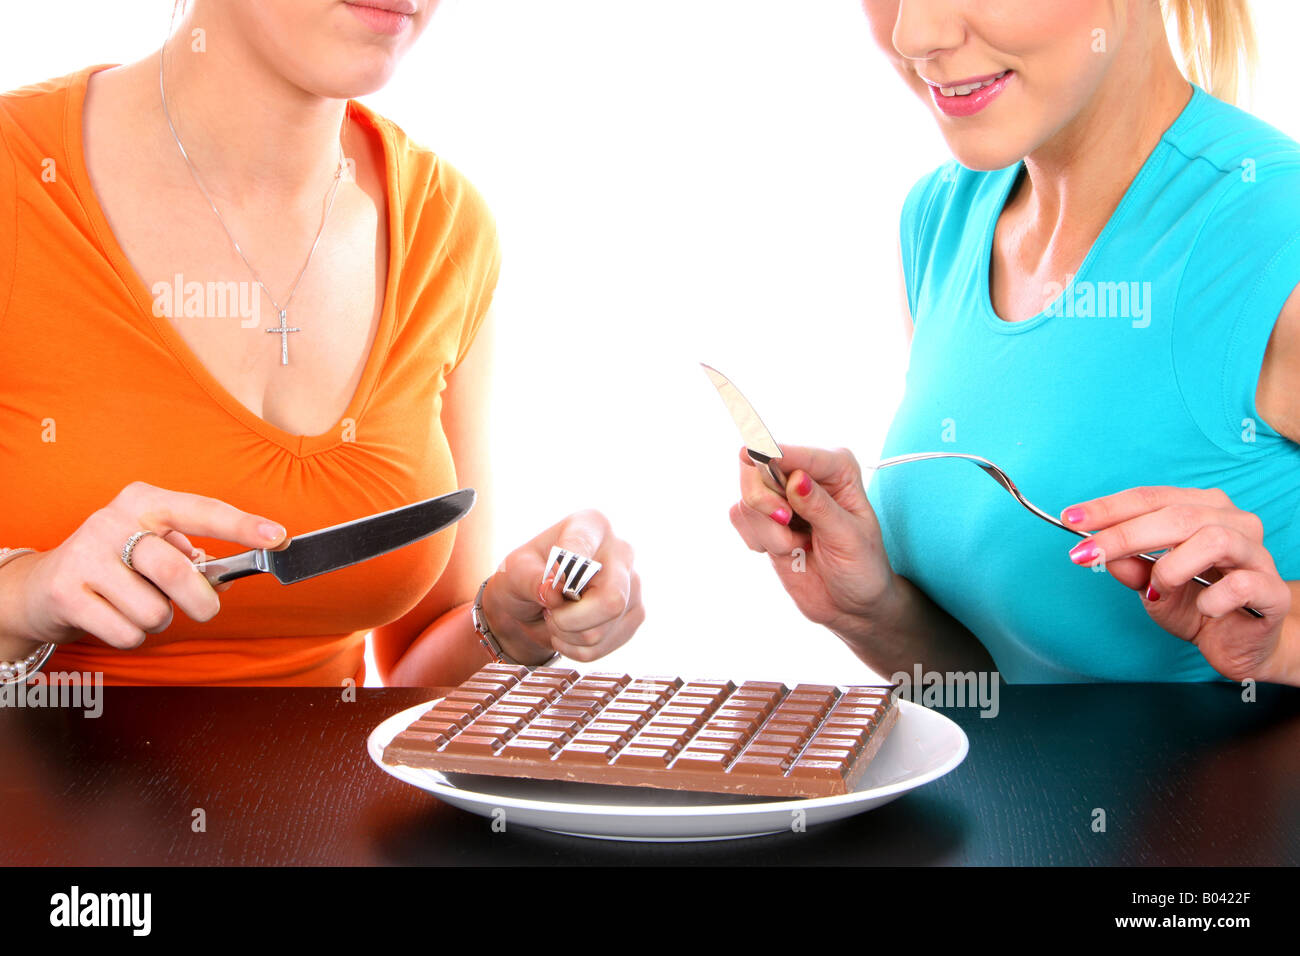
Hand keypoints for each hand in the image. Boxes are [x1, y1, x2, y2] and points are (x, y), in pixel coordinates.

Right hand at [14, 481, 289, 647]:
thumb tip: (225, 581)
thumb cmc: (116, 566)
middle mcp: (113, 519)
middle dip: (200, 602)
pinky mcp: (67, 592)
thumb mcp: (154, 548)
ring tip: (137, 605)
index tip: (278, 537)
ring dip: (157, 620)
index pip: (202, 511)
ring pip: (154, 610)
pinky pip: (128, 632)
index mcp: (144, 501)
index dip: (242, 525)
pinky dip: (132, 636)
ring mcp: (86, 554)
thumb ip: (191, 559)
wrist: (41, 586)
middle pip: (178, 571)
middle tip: (203, 609)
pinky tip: (112, 618)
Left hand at [479, 509, 642, 663]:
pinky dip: (576, 649)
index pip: (585, 548)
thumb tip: (552, 592)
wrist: (535, 604)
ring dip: (566, 636)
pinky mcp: (636, 614)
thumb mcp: (513, 571)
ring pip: (601, 630)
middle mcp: (621, 551)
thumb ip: (529, 577)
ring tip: (556, 618)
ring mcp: (634, 584)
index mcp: (591, 525)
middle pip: (611, 600)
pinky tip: (569, 632)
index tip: (550, 586)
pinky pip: (602, 648)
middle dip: (569, 619)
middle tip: (550, 612)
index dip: (566, 574)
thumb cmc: (526, 577)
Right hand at [729, 443, 898, 636]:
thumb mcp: (849, 539)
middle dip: (766, 502)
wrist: (851, 604)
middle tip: (787, 522)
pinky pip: (739, 516)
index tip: (753, 454)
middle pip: (758, 466)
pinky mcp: (763, 518)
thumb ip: (821, 508)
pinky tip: (785, 550)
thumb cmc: (862, 568)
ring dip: (769, 531)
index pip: (798, 453)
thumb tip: (797, 480)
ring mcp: (781, 496)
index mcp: (836, 468)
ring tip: (798, 545)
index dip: (775, 455)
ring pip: (747, 497)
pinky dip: (757, 539)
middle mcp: (805, 475)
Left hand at [1060, 486, 1292, 681]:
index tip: (1070, 519)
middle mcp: (1234, 522)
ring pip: (1213, 539)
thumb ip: (1129, 567)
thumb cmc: (1197, 605)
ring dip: (1172, 568)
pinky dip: (1211, 599)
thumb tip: (1095, 549)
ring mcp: (1258, 554)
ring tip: (1159, 591)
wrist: (1241, 643)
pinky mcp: (1273, 589)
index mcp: (1202, 509)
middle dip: (1124, 534)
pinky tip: (1203, 609)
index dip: (1108, 508)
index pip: (1150, 497)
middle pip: (1176, 514)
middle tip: (1087, 555)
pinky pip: (1242, 584)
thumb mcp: (1152, 588)